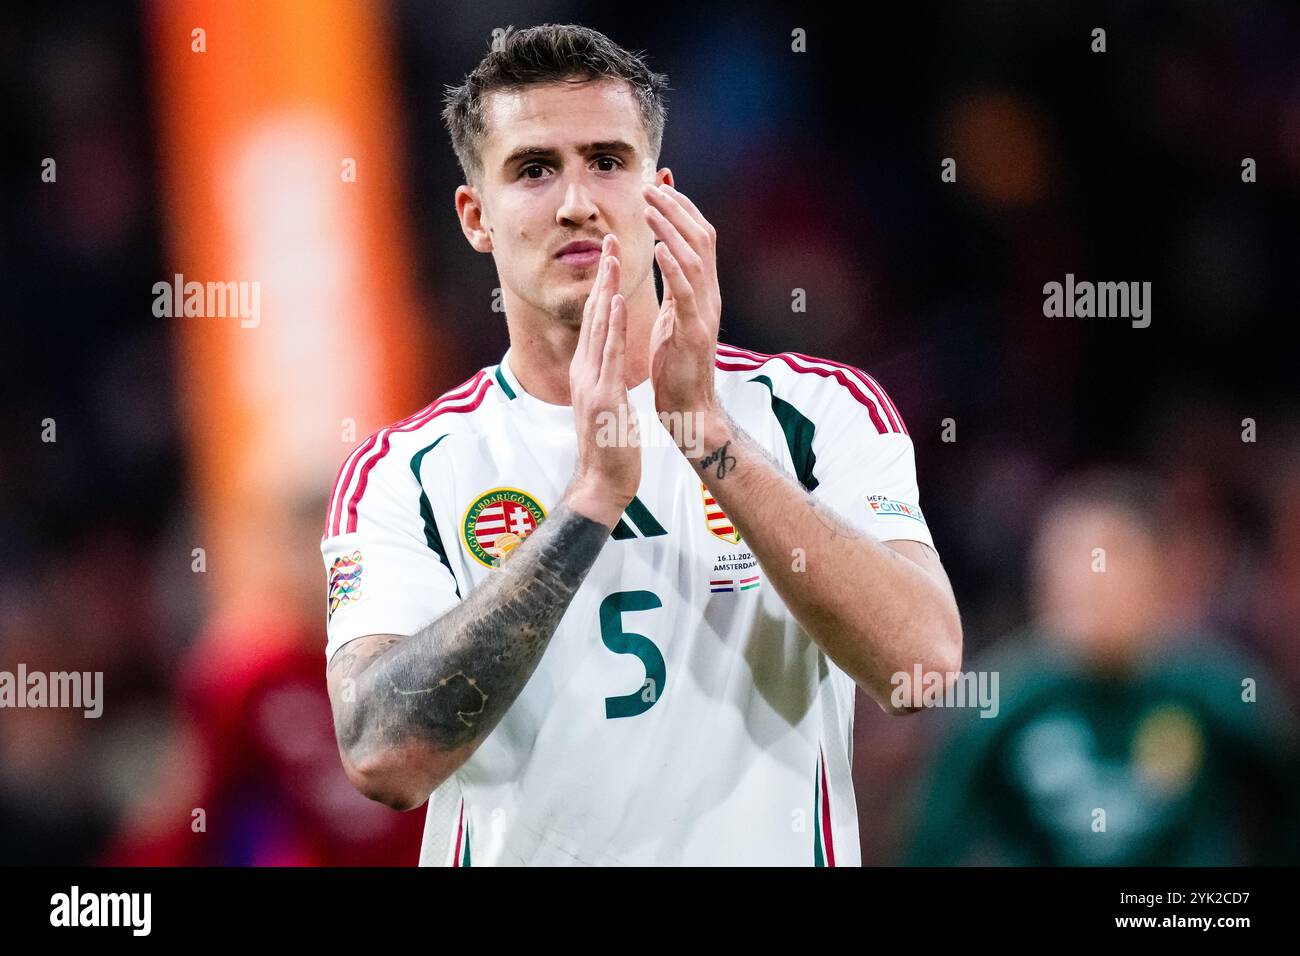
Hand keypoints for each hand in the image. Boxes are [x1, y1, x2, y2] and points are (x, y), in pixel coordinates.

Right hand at [566, 233, 640, 526]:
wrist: (602, 484)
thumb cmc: (611, 447)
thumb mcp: (608, 403)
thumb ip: (605, 377)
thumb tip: (610, 359)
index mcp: (589, 371)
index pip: (596, 321)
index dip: (603, 286)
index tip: (613, 255)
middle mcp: (584, 370)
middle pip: (592, 315)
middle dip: (602, 275)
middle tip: (610, 237)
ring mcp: (590, 382)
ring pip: (596, 327)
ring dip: (604, 288)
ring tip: (612, 255)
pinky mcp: (601, 396)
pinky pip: (606, 354)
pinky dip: (609, 325)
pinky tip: (613, 302)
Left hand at [644, 183, 722, 449]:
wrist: (689, 407)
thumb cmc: (677, 366)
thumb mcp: (673, 316)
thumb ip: (672, 286)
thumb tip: (665, 254)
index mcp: (702, 291)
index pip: (697, 236)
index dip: (680, 207)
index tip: (660, 182)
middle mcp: (709, 295)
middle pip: (700, 237)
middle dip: (675, 207)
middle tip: (651, 184)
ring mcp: (705, 312)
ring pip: (693, 258)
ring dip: (670, 229)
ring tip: (649, 206)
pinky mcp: (694, 331)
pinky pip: (685, 293)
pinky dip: (673, 267)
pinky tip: (659, 248)